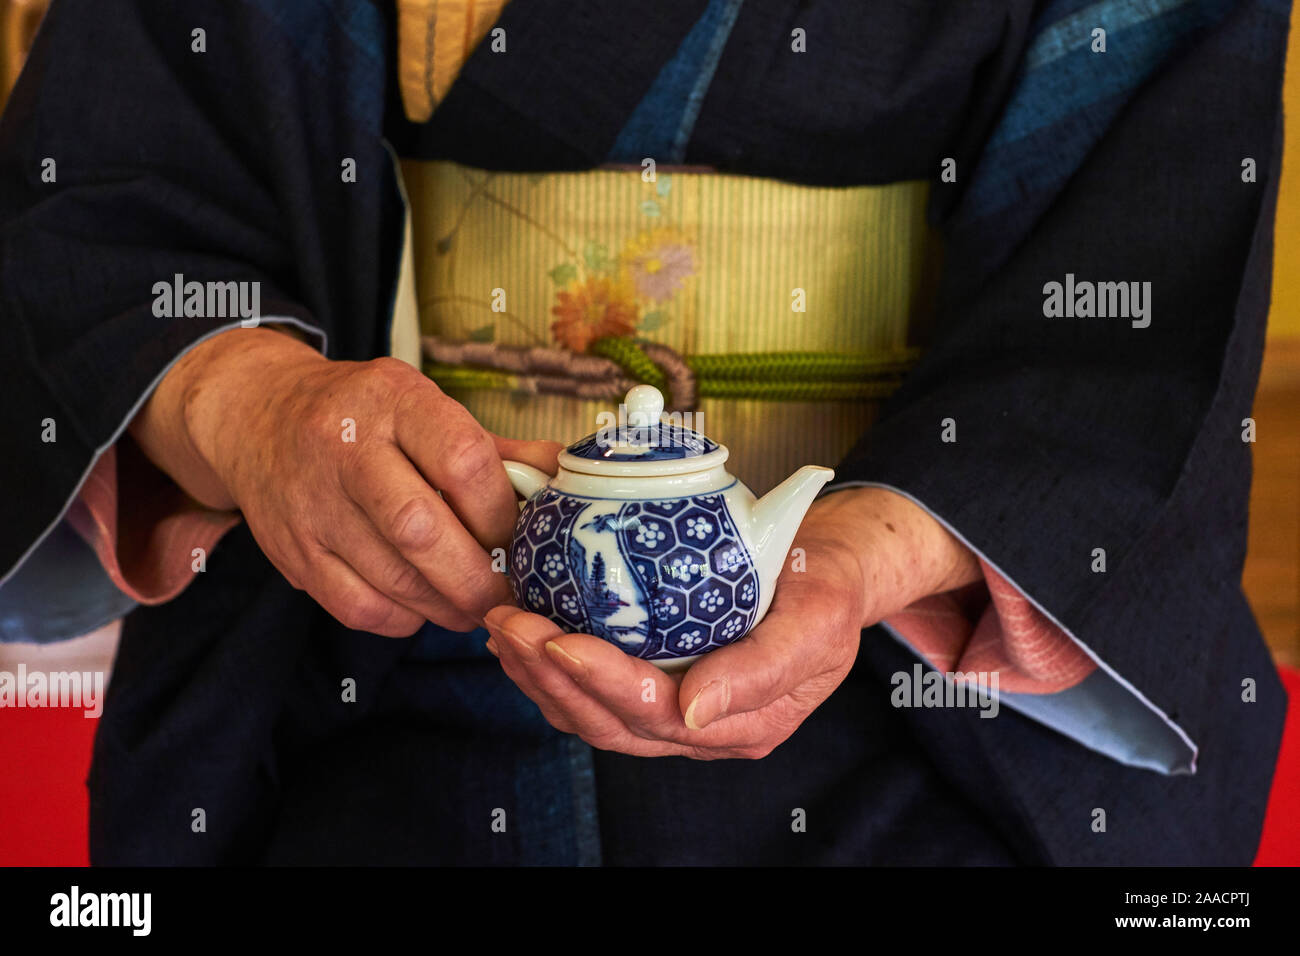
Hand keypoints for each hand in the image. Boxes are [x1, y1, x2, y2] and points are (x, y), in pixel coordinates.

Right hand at [129, 327, 559, 635]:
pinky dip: (404, 618)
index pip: (464, 460)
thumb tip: (572, 481)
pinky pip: (358, 606)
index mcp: (395, 399)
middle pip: (423, 530)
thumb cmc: (368, 417)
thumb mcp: (428, 408)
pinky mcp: (290, 551)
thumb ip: (500, 450)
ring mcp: (311, 503)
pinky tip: (423, 606)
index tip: (518, 537)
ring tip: (476, 606)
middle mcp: (345, 446)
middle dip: (479, 577)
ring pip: (393, 578)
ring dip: (448, 606)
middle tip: (508, 595)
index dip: (501, 512)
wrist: (258, 416)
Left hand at [483, 486, 979, 757]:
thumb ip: (764, 667)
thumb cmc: (826, 586)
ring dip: (541, 679)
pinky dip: (555, 673)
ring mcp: (682, 716)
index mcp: (747, 721)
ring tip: (503, 630)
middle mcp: (707, 731)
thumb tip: (692, 712)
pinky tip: (527, 639)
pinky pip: (598, 697)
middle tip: (507, 625)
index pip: (656, 713)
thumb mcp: (817, 617)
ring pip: (596, 717)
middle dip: (550, 678)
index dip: (599, 682)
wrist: (831, 570)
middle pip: (612, 722)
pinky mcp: (663, 688)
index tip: (554, 640)